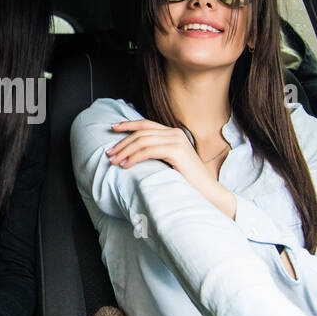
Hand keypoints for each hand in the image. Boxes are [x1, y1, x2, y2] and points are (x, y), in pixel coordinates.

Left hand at [107, 119, 230, 210]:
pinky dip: (134, 157)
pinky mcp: (176, 151)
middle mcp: (175, 133)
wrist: (207, 191)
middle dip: (122, 142)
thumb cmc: (187, 181)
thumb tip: (133, 153)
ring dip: (125, 151)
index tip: (112, 128)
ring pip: (142, 141)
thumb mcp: (169, 162)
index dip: (128, 125)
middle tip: (109, 153)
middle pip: (141, 132)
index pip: (146, 124)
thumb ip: (157, 153)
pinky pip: (148, 151)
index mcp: (173, 133)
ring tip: (114, 161)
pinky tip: (126, 165)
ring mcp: (176, 140)